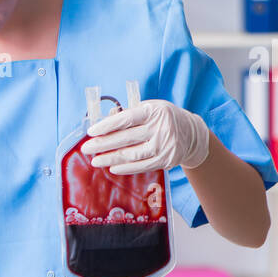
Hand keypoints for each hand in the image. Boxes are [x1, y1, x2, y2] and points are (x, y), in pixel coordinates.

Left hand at [81, 100, 209, 174]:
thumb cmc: (163, 118)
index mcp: (154, 111)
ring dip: (110, 159)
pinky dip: (125, 168)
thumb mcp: (149, 108)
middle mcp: (161, 128)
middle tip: (86, 149)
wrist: (191, 133)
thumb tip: (104, 120)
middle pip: (126, 138)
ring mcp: (164, 145)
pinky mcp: (166, 160)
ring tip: (95, 161)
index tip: (91, 132)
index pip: (126, 119)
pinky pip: (141, 166)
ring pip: (132, 154)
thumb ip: (128, 113)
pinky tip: (112, 168)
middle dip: (103, 144)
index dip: (106, 126)